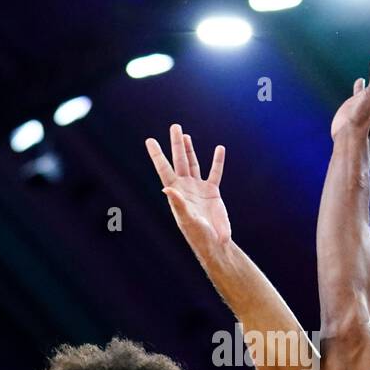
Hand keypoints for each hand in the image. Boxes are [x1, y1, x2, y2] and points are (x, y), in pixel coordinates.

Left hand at [145, 124, 230, 250]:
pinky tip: (219, 149)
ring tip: (185, 135)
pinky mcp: (212, 192)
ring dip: (190, 149)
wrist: (214, 242)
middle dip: (177, 144)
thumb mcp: (187, 219)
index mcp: (176, 192)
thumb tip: (167, 189)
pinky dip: (217, 161)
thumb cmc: (197, 234)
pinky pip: (215, 173)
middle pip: (179, 161)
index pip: (164, 169)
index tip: (150, 141)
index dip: (157, 155)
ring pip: (193, 163)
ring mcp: (198, 188)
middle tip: (174, 127)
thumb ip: (178, 203)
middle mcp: (185, 187)